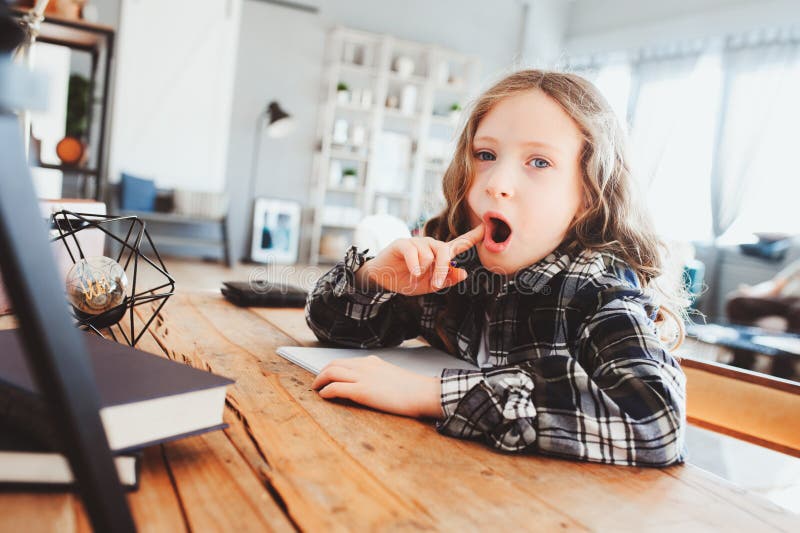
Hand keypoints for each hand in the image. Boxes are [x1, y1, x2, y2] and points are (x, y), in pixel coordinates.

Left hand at [311, 355, 443, 418]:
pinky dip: (326, 391)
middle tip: (317, 383)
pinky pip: (335, 388)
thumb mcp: (392, 376)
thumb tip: (372, 385)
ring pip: (331, 372)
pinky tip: (324, 396)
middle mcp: (365, 366)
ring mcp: (362, 377)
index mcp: (372, 362)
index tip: (327, 375)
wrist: (423, 393)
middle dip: (321, 373)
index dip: (332, 368)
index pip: (345, 361)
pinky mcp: (361, 391)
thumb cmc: (413, 389)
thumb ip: (379, 376)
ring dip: (319, 380)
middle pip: (334, 364)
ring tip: (316, 389)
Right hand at [355, 224, 483, 295]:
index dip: (474, 236)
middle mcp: (430, 245)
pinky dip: (414, 267)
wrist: (384, 280)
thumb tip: (464, 273)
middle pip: (445, 252)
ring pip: (429, 256)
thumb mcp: (430, 285)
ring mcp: (416, 242)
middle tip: (436, 284)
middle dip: (442, 270)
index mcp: (439, 254)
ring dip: (422, 271)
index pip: (460, 244)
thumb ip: (447, 279)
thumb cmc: (407, 280)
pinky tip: (410, 272)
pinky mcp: (403, 243)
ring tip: (413, 276)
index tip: (487, 228)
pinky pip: (414, 253)